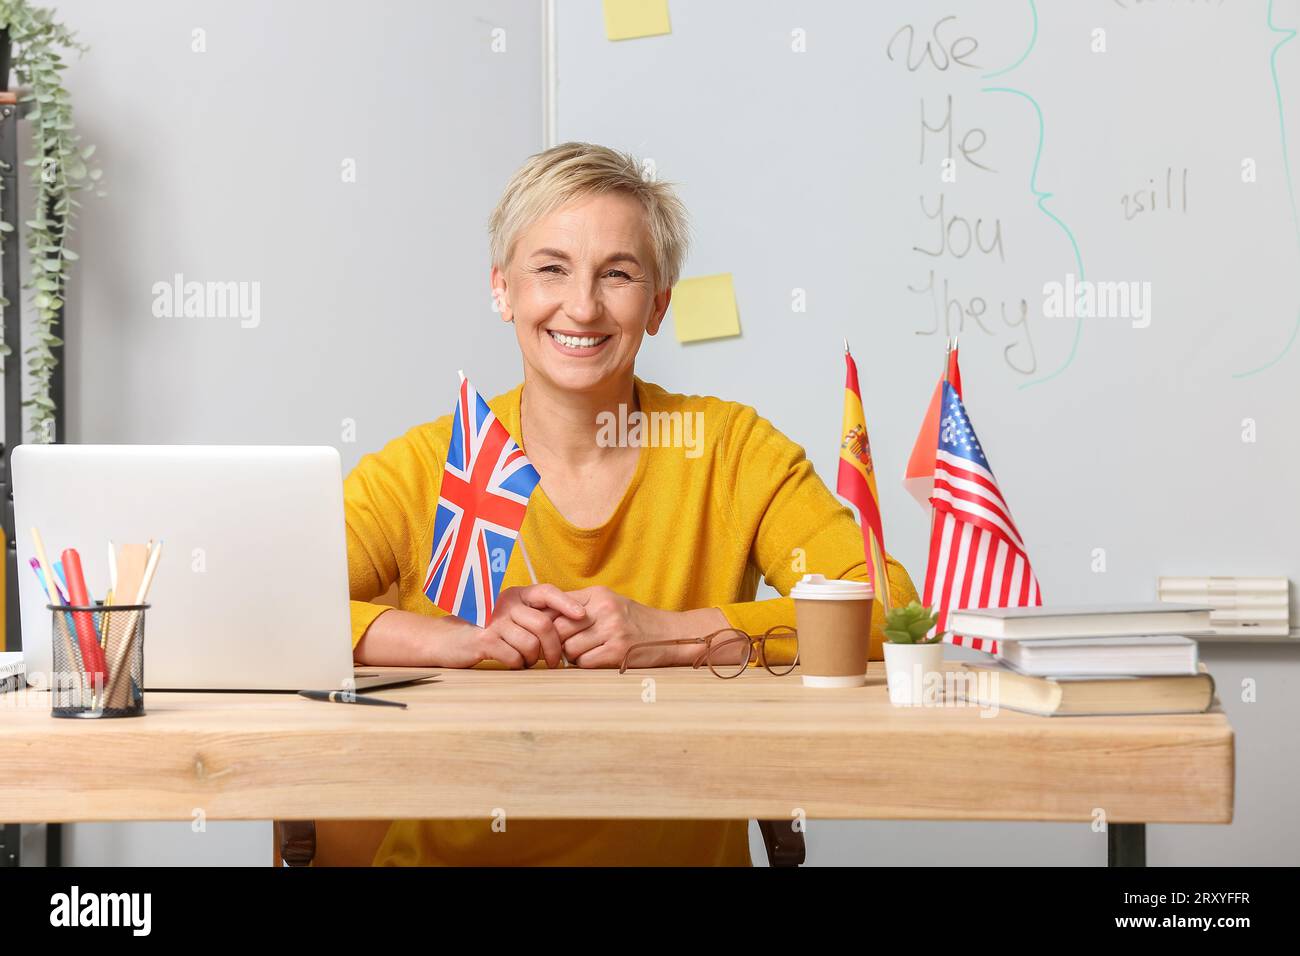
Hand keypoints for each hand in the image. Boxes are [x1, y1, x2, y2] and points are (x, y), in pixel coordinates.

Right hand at [472, 584, 587, 668]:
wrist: (450, 639)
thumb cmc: (490, 629)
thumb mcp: (513, 616)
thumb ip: (536, 617)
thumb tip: (571, 627)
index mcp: (517, 595)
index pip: (547, 592)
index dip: (566, 603)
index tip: (582, 616)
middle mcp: (506, 604)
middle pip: (544, 625)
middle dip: (554, 648)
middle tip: (554, 661)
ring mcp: (494, 621)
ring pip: (530, 644)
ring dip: (534, 659)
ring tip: (528, 661)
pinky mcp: (484, 640)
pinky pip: (514, 656)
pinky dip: (518, 664)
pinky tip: (514, 662)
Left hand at [557, 586, 672, 668]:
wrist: (670, 634)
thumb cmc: (635, 620)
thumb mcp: (610, 603)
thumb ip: (581, 607)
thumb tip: (545, 619)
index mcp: (599, 595)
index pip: (558, 606)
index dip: (549, 622)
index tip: (549, 632)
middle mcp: (605, 610)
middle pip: (560, 629)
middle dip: (559, 641)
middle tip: (565, 647)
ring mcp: (612, 631)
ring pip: (570, 649)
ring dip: (573, 656)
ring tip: (585, 652)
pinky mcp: (618, 651)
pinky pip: (585, 663)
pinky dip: (586, 664)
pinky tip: (597, 659)